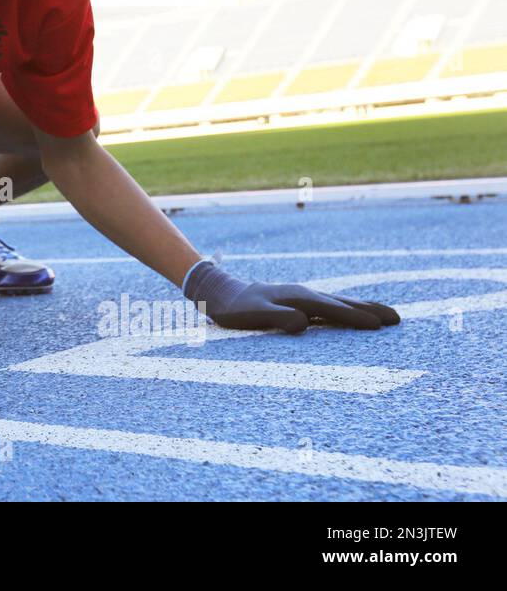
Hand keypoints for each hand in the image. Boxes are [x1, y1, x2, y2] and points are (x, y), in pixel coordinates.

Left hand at [183, 260, 400, 333]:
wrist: (221, 292)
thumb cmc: (235, 309)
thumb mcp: (251, 315)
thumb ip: (275, 317)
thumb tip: (303, 324)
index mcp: (297, 297)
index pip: (332, 310)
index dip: (355, 318)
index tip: (380, 326)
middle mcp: (304, 294)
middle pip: (343, 303)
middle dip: (370, 311)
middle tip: (398, 319)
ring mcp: (303, 297)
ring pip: (339, 303)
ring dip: (362, 309)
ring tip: (386, 316)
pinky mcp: (299, 302)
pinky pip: (329, 306)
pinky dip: (346, 310)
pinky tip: (353, 316)